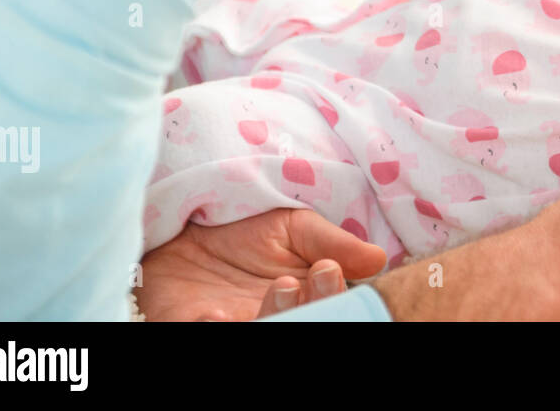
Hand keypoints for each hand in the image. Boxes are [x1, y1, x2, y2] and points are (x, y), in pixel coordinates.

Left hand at [135, 208, 385, 320]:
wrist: (181, 223)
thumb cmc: (243, 227)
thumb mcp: (294, 227)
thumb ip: (332, 243)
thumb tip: (378, 259)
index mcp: (302, 298)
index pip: (326, 307)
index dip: (331, 296)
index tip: (328, 268)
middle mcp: (273, 317)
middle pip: (300, 323)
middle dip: (308, 306)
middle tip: (306, 277)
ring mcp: (234, 324)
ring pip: (262, 330)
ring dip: (274, 316)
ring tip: (277, 286)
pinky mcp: (190, 326)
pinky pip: (204, 336)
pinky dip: (213, 328)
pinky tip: (216, 314)